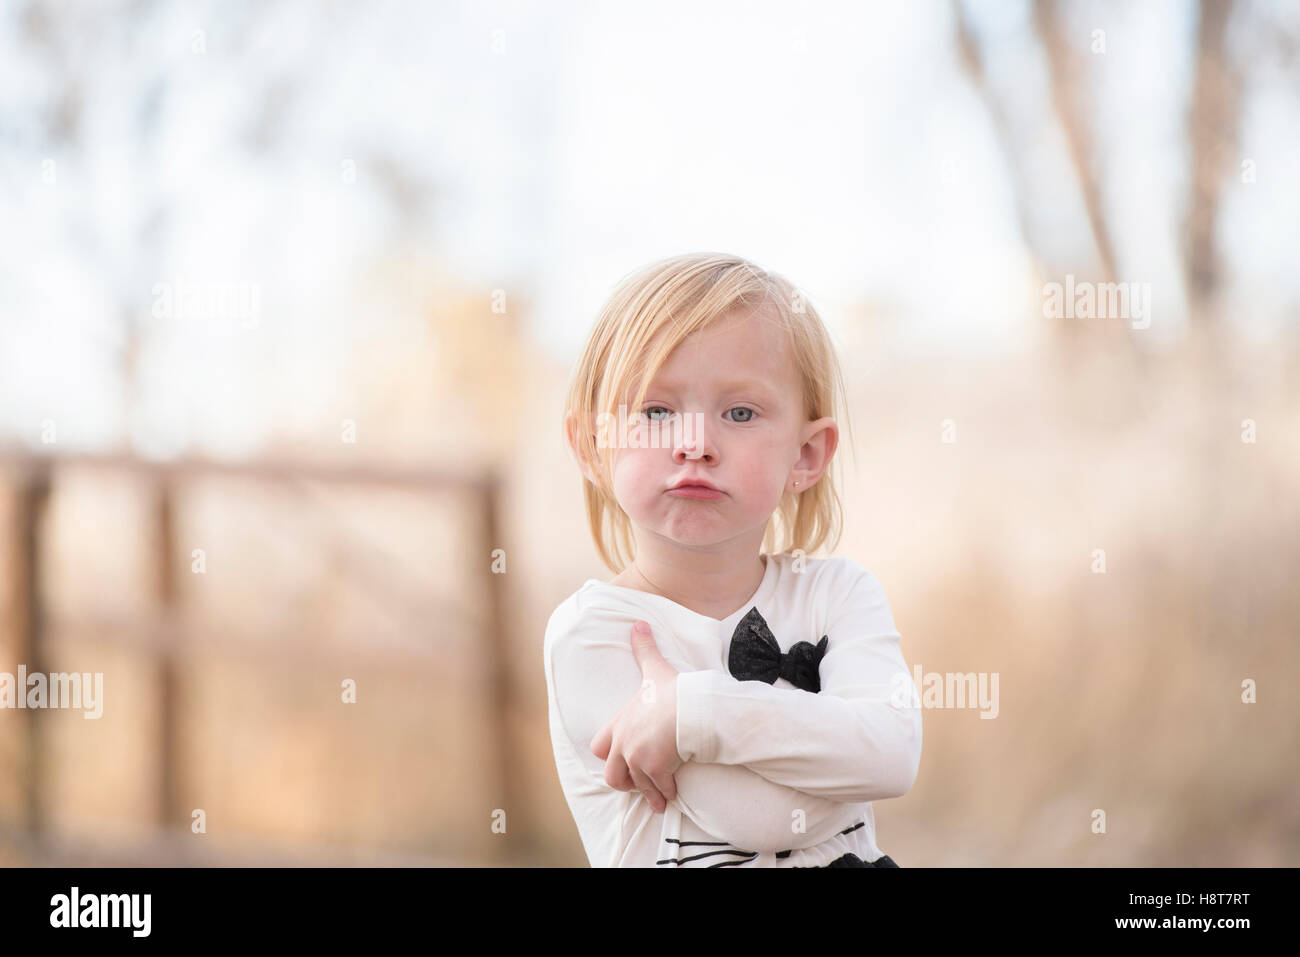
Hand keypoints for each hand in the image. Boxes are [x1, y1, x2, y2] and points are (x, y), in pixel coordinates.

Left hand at [590, 620, 681, 813]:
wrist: (690, 708)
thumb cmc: (673, 690)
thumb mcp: (654, 669)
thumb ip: (644, 649)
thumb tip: (639, 623)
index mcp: (621, 724)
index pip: (599, 746)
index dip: (608, 753)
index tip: (622, 758)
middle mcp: (624, 744)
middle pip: (612, 775)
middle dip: (625, 782)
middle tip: (639, 783)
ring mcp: (637, 759)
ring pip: (635, 787)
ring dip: (648, 793)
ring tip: (659, 797)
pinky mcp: (654, 771)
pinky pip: (659, 790)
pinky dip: (667, 794)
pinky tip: (674, 794)